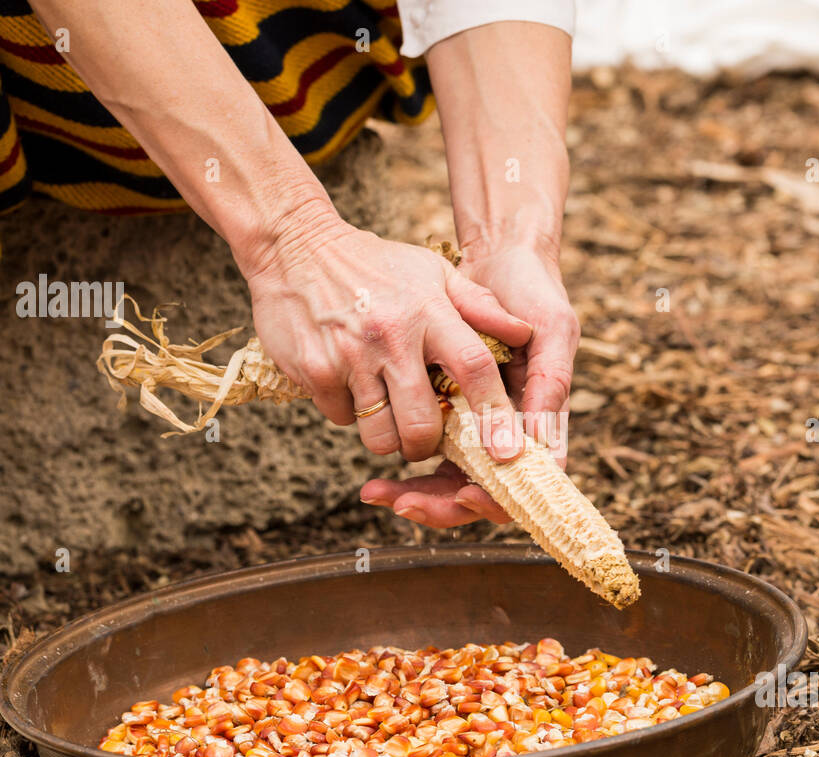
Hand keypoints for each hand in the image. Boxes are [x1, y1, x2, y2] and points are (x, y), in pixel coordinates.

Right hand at [241, 211, 531, 464]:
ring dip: (388, 437)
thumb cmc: (374, 264)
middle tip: (425, 439)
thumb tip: (524, 334)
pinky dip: (350, 413)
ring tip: (387, 412)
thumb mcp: (432, 272)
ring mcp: (350, 357)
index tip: (507, 451)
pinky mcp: (315, 371)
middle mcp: (392, 338)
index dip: (494, 415)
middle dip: (428, 446)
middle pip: (423, 424)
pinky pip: (342, 419)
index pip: (474, 369)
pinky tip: (349, 384)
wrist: (295, 244)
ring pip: (381, 435)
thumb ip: (480, 307)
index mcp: (429, 312)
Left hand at [358, 240, 579, 527]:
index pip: (528, 484)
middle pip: (480, 493)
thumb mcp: (551, 328)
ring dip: (415, 496)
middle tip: (401, 504)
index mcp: (542, 420)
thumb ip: (550, 382)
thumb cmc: (532, 287)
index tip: (466, 494)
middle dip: (440, 506)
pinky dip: (404, 467)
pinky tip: (374, 476)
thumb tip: (540, 442)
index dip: (497, 498)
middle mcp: (510, 432)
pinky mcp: (449, 413)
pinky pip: (427, 455)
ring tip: (376, 493)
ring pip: (448, 483)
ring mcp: (478, 426)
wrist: (498, 253)